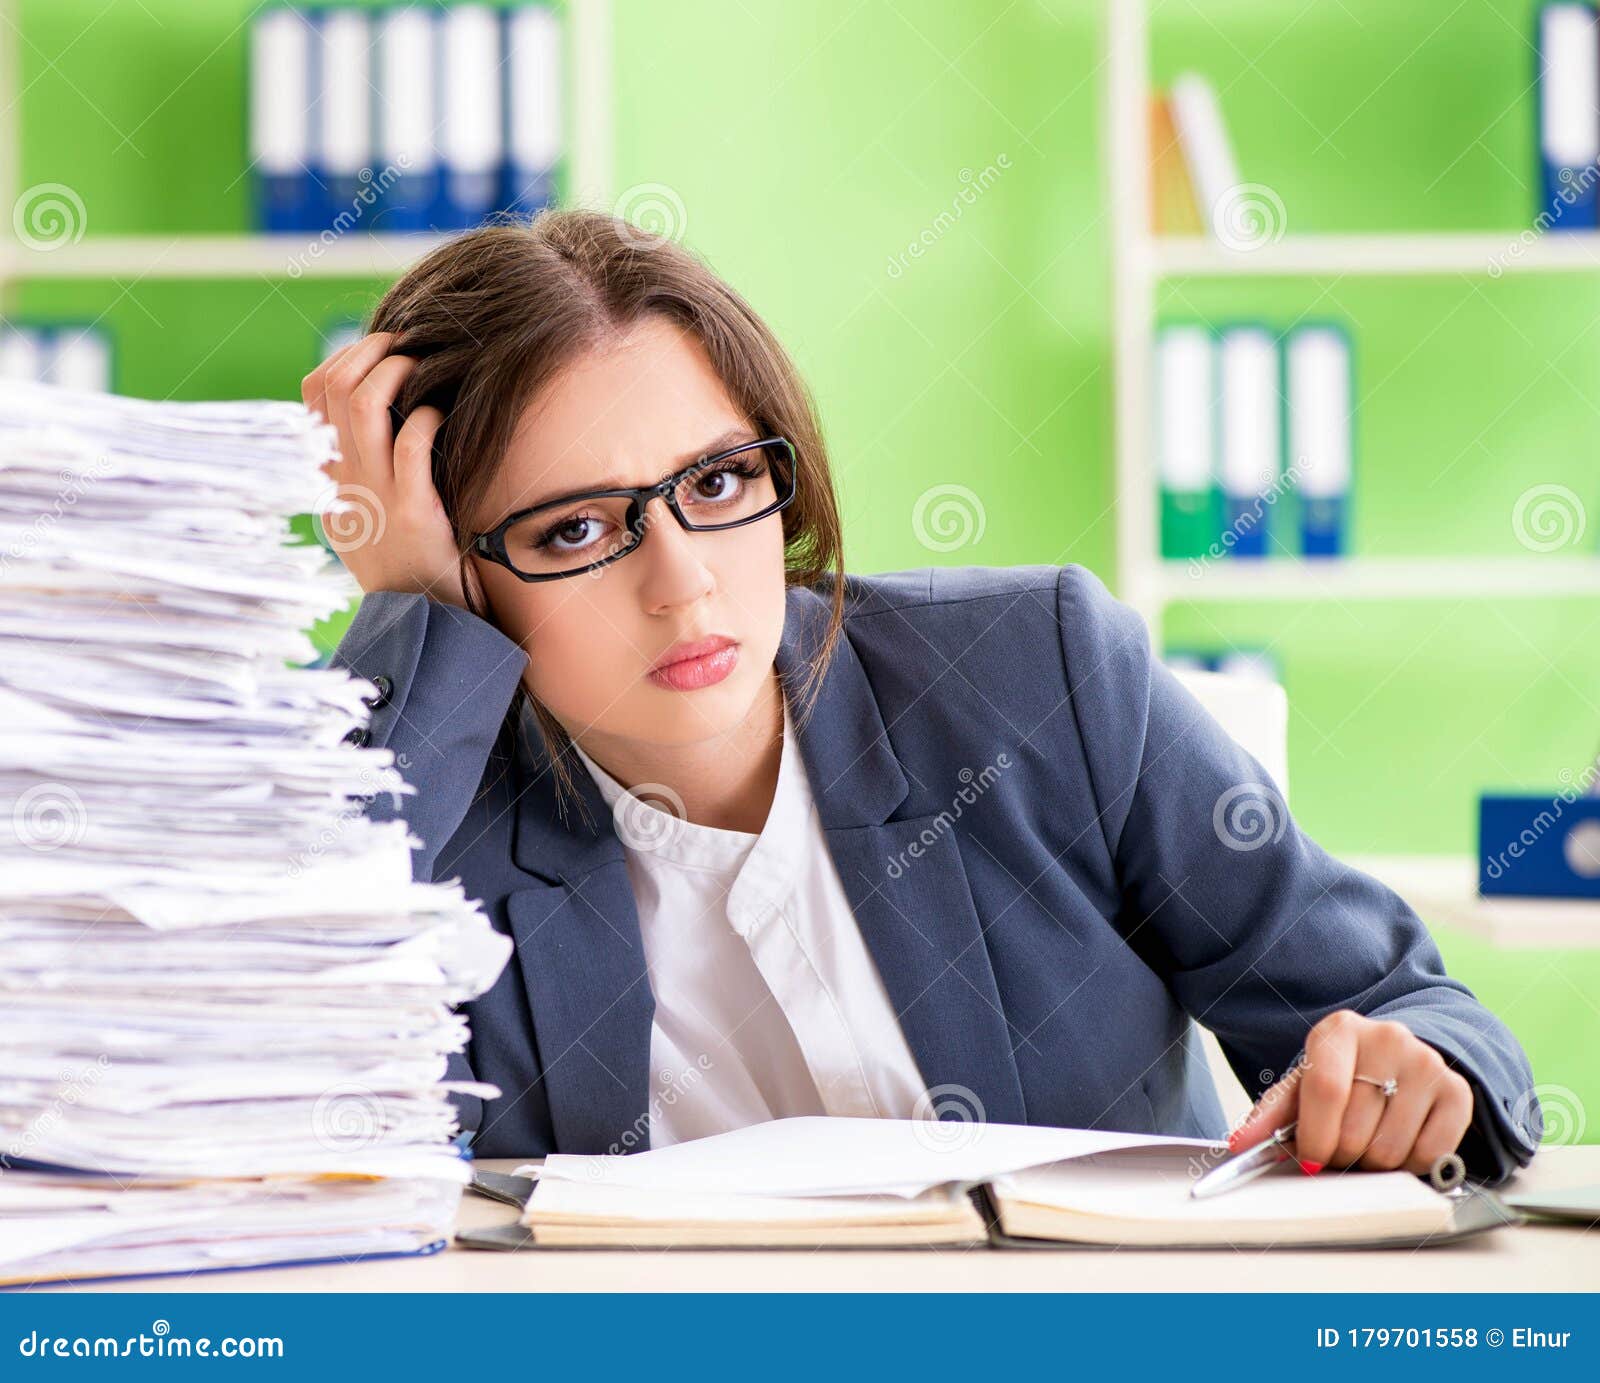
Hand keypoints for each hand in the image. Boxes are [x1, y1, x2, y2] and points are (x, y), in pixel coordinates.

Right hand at [301, 331, 479, 610]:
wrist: (427, 629)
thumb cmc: (412, 571)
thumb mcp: (369, 524)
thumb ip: (363, 479)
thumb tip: (369, 425)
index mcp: (330, 483)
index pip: (310, 398)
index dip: (342, 360)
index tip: (378, 350)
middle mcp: (344, 485)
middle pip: (334, 390)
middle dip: (372, 351)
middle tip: (406, 345)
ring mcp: (375, 499)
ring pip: (366, 406)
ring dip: (397, 373)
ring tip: (424, 369)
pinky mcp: (414, 514)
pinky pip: (413, 445)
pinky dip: (427, 418)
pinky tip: (441, 416)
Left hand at [1228, 1009, 1474, 1175]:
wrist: (1400, 1060)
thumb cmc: (1345, 1076)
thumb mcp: (1304, 1086)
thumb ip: (1272, 1115)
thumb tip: (1240, 1143)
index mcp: (1339, 1030)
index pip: (1326, 1091)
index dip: (1315, 1137)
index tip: (1309, 1160)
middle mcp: (1387, 1038)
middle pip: (1356, 1127)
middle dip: (1340, 1155)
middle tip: (1339, 1151)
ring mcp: (1426, 1063)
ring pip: (1391, 1147)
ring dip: (1373, 1164)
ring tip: (1367, 1144)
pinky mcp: (1457, 1092)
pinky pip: (1430, 1154)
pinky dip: (1410, 1166)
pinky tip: (1399, 1145)